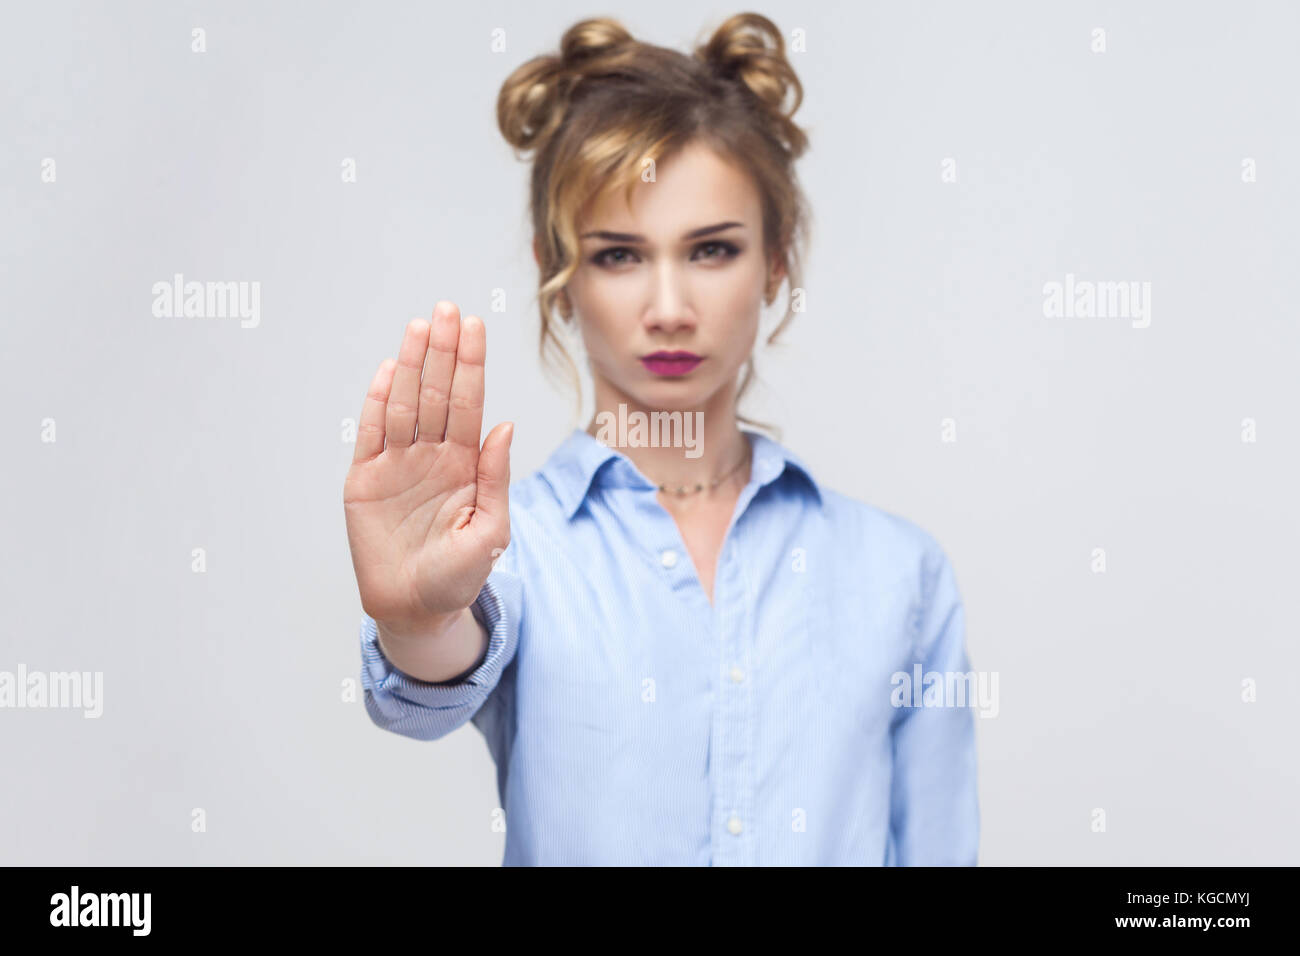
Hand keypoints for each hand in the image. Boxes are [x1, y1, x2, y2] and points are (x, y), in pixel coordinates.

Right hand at [343, 302, 512, 634]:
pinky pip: (371, 434)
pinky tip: (389, 370)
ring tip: (420, 327)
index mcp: (464, 463)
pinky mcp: (366, 480)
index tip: (475, 326)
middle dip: (443, 351)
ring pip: (405, 404)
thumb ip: (496, 478)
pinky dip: (377, 402)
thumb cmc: (459, 574)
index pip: (468, 403)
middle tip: (447, 309)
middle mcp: (431, 455)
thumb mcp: (491, 530)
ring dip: (412, 365)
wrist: (415, 609)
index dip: (470, 364)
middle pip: (436, 393)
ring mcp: (398, 464)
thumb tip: (505, 426)